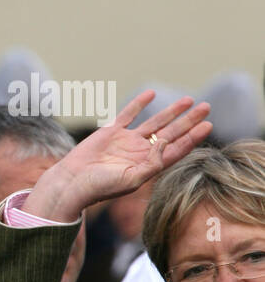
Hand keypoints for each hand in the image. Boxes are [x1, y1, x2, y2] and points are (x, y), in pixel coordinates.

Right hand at [23, 91, 212, 221]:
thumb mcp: (132, 180)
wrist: (73, 182)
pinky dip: (139, 104)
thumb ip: (152, 163)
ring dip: (171, 112)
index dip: (193, 137)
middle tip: (206, 107)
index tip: (207, 125)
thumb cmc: (101, 187)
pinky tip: (151, 94)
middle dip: (188, 120)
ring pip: (154, 122)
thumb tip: (166, 142)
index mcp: (148, 165)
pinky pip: (128, 114)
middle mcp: (140, 152)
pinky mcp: (110, 132)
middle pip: (171, 133)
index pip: (177, 149)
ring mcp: (126, 141)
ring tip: (188, 100)